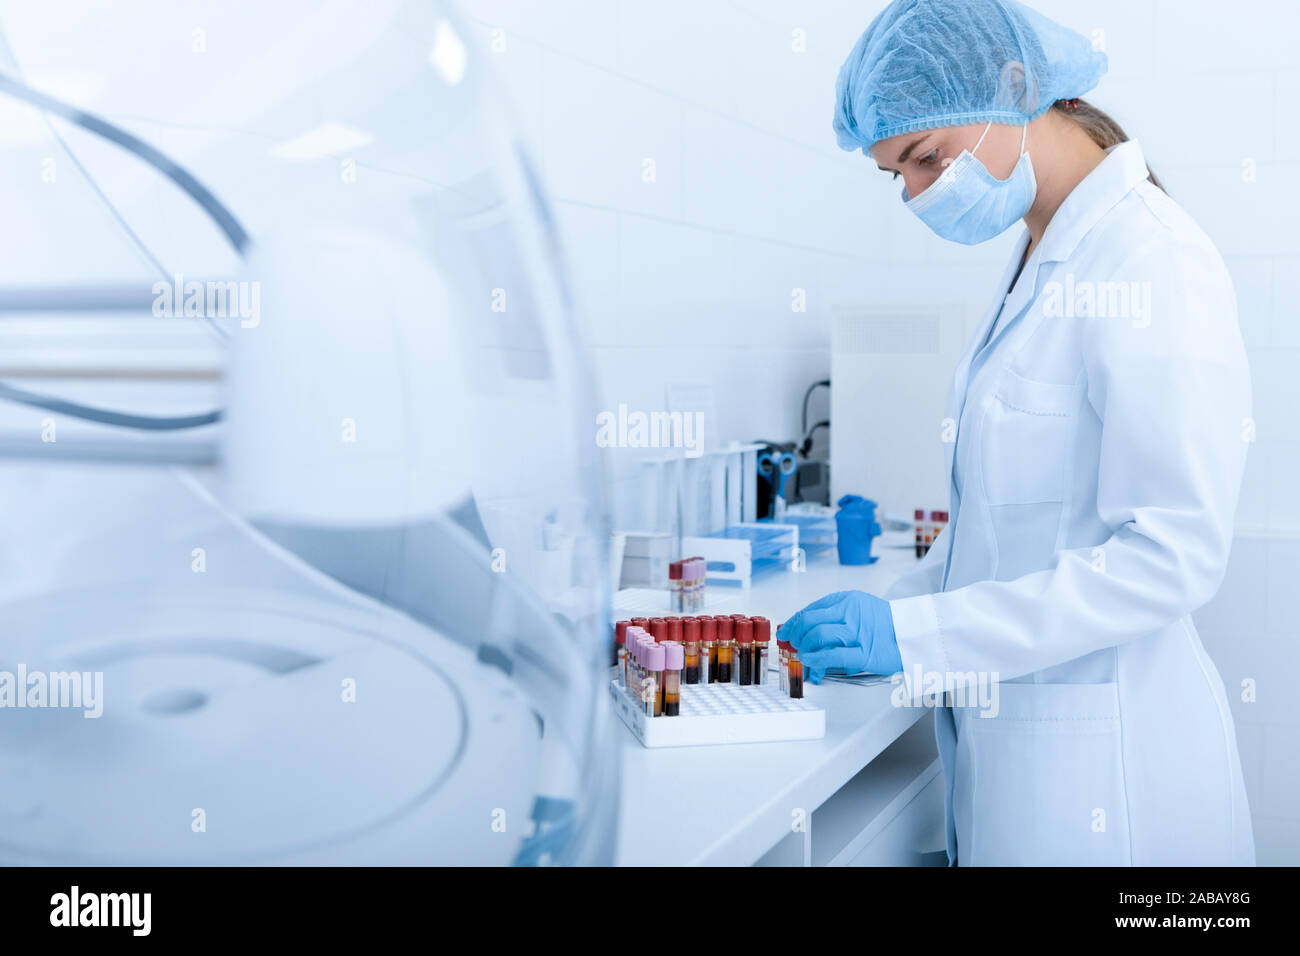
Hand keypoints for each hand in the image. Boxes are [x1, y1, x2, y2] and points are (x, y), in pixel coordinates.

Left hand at [780, 590, 901, 683]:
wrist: (913, 633)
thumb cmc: (885, 623)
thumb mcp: (859, 608)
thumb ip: (835, 615)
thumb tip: (806, 627)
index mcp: (847, 600)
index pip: (811, 609)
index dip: (794, 622)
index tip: (787, 631)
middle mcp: (850, 612)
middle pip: (810, 621)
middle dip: (795, 634)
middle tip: (792, 643)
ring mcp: (857, 633)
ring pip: (818, 635)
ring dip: (803, 646)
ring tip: (801, 654)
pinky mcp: (864, 653)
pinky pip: (833, 654)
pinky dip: (816, 658)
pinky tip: (810, 661)